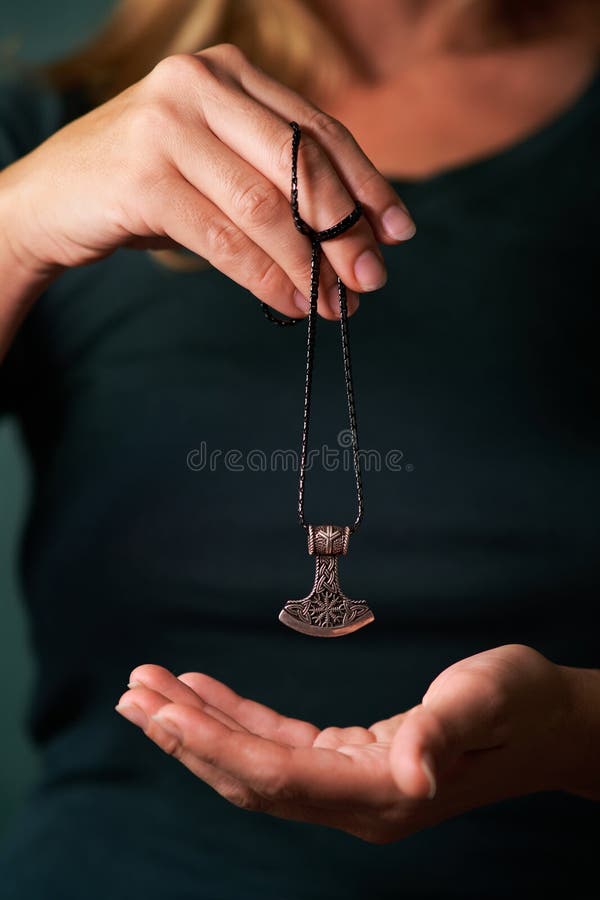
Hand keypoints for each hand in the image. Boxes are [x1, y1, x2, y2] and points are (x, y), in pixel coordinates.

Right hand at [1, 43, 414, 320]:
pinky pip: (224, 237)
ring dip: (308, 264)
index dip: (366, 184)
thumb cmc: (147, 187)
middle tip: (371, 280)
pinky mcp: (143, 175)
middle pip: (300, 164)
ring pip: (265, 205)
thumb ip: (277, 184)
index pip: (317, 130)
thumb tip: (357, 244)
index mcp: (230, 72)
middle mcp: (201, 82)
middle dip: (344, 230)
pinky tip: (290, 303)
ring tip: (336, 304)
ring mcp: (168, 123)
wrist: (51, 199)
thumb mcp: (217, 168)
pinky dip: (265, 276)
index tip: (398, 232)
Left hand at [115, 644, 578, 843]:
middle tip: (132, 693)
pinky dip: (237, 718)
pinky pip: (279, 745)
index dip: (211, 742)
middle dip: (185, 736)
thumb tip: (411, 773)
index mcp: (383, 794)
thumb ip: (443, 736)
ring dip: (200, 727)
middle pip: (249, 776)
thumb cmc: (521, 704)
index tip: (159, 707)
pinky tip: (207, 693)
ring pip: (255, 763)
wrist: (549, 721)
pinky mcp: (352, 762)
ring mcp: (351, 786)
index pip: (274, 774)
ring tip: (150, 691)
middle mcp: (357, 802)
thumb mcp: (485, 703)